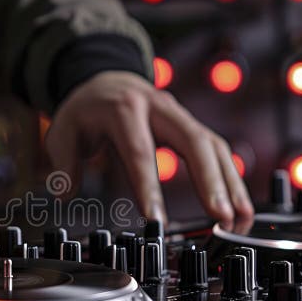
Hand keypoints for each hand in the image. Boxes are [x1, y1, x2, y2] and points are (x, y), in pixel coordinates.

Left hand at [45, 71, 253, 227]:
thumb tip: (64, 193)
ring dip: (231, 184)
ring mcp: (181, 115)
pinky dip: (231, 179)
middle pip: (194, 143)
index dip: (149, 187)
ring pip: (214, 146)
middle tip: (221, 217)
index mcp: (124, 110)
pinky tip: (239, 207)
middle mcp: (160, 108)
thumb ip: (63, 163)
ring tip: (239, 221)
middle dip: (211, 182)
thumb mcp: (62, 131)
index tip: (155, 219)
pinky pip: (217, 151)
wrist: (106, 79)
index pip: (140, 152)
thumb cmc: (85, 109)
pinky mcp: (192, 127)